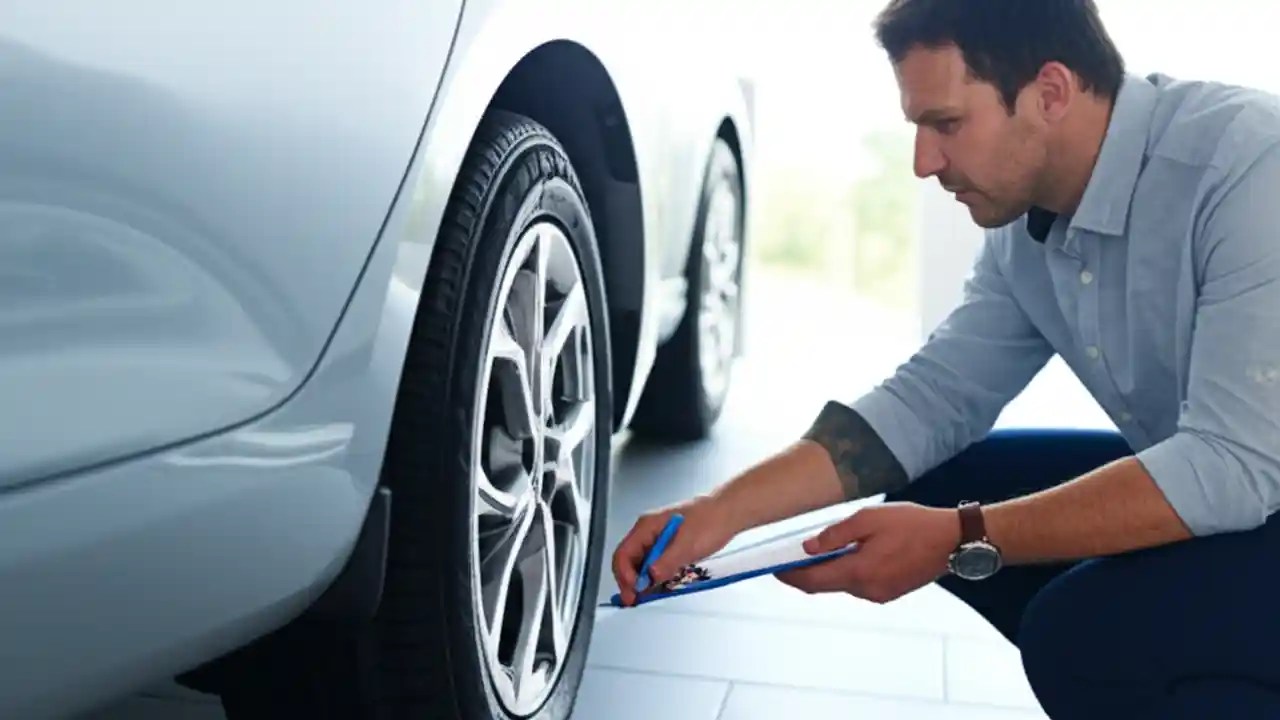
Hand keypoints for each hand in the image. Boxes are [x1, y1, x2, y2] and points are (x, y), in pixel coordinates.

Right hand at [611, 494, 741, 605]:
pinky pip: (654, 564)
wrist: (728, 512)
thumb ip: (666, 561)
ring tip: (646, 596)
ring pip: (640, 563)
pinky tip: (659, 586)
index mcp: (647, 526)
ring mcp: (658, 538)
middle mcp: (648, 531)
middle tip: (635, 600)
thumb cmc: (711, 520)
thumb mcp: (688, 544)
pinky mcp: (668, 545)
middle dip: (630, 581)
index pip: (623, 554)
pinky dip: (653, 577)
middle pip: (628, 560)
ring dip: (641, 581)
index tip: (633, 592)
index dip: (624, 575)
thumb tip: (649, 576)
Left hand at [776, 502, 960, 603]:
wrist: (953, 541)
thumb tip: (808, 548)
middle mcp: (866, 590)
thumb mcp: (869, 519)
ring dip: (828, 571)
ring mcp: (879, 594)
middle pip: (825, 585)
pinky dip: (847, 572)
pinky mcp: (889, 592)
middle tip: (790, 558)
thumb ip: (835, 535)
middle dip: (806, 573)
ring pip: (842, 585)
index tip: (774, 568)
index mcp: (859, 571)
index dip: (790, 576)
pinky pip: (859, 584)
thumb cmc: (913, 524)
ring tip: (820, 549)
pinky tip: (848, 554)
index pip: (812, 581)